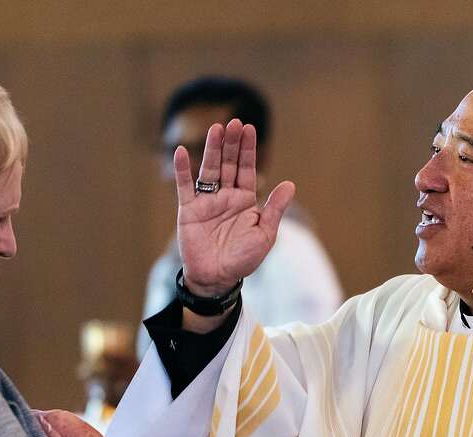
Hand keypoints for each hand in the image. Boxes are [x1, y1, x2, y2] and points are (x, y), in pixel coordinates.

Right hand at [174, 119, 295, 296]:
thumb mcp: (265, 234)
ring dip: (212, 150)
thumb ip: (274, 209)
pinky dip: (182, 170)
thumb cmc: (243, 260)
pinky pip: (185, 187)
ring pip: (209, 170)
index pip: (246, 169)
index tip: (250, 129)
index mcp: (245, 201)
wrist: (217, 278)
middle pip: (228, 165)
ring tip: (216, 129)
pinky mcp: (189, 210)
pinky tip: (182, 152)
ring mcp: (207, 202)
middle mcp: (225, 198)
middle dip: (232, 144)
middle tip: (234, 122)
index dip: (248, 150)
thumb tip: (290, 184)